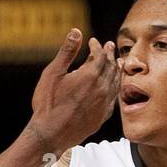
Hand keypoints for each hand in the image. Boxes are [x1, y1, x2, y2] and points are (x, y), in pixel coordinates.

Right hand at [28, 30, 119, 153]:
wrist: (50, 135)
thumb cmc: (48, 104)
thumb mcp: (53, 73)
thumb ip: (67, 52)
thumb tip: (76, 31)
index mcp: (90, 75)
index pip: (100, 55)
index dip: (97, 46)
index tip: (93, 41)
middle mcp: (101, 88)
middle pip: (111, 67)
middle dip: (110, 55)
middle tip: (109, 47)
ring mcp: (104, 104)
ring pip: (115, 83)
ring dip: (116, 70)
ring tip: (117, 63)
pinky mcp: (102, 117)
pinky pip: (113, 99)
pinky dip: (114, 89)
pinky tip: (113, 88)